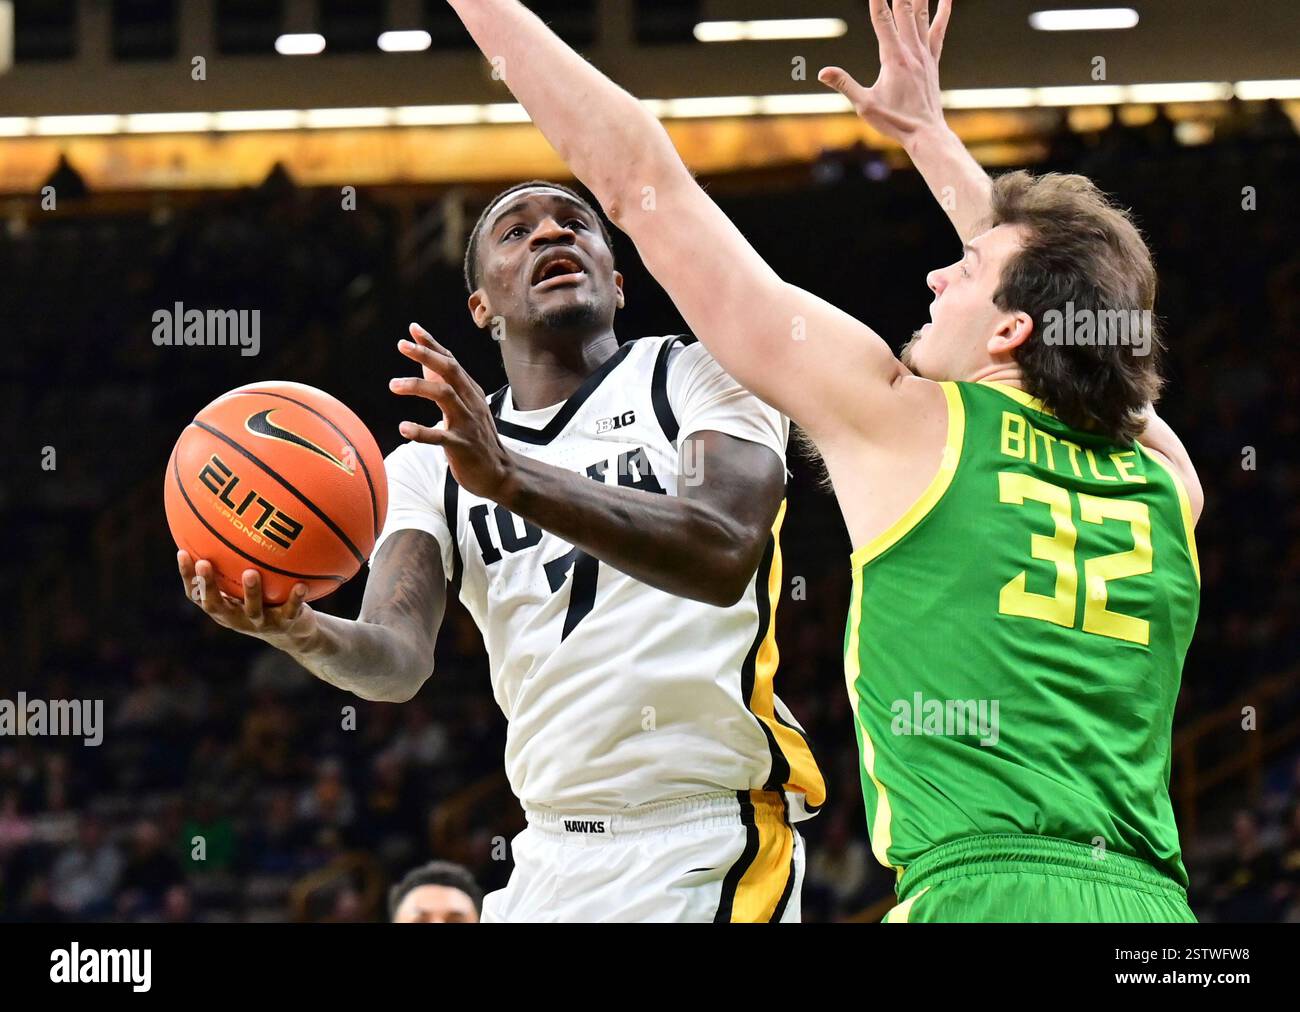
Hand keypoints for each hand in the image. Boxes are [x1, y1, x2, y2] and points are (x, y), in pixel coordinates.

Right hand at [177, 551, 317, 648]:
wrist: (293, 633)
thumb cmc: (263, 601)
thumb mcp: (244, 585)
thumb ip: (232, 563)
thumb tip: (220, 522)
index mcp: (223, 608)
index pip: (196, 593)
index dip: (187, 575)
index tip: (182, 552)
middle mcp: (236, 618)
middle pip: (216, 605)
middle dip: (210, 585)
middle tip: (205, 563)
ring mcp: (260, 623)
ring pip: (253, 609)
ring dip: (251, 591)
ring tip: (251, 572)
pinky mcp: (285, 624)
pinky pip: (290, 610)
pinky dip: (295, 598)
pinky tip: (301, 584)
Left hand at [391, 322, 517, 500]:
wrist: (501, 474)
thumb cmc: (478, 440)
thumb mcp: (466, 408)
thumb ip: (447, 385)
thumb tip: (426, 361)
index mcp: (471, 393)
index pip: (451, 362)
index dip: (432, 344)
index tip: (413, 329)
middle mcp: (471, 403)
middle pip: (450, 371)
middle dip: (426, 355)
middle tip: (402, 345)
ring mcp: (467, 424)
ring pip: (445, 396)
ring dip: (418, 386)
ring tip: (393, 384)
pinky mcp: (462, 446)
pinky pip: (440, 436)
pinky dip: (421, 431)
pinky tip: (404, 428)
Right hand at [818, 0, 951, 147]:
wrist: (926, 134)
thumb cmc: (895, 122)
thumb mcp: (865, 106)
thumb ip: (844, 85)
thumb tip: (822, 72)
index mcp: (894, 59)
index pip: (882, 20)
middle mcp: (911, 52)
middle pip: (904, 10)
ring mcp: (924, 55)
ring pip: (921, 15)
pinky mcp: (932, 61)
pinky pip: (938, 31)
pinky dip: (943, 12)